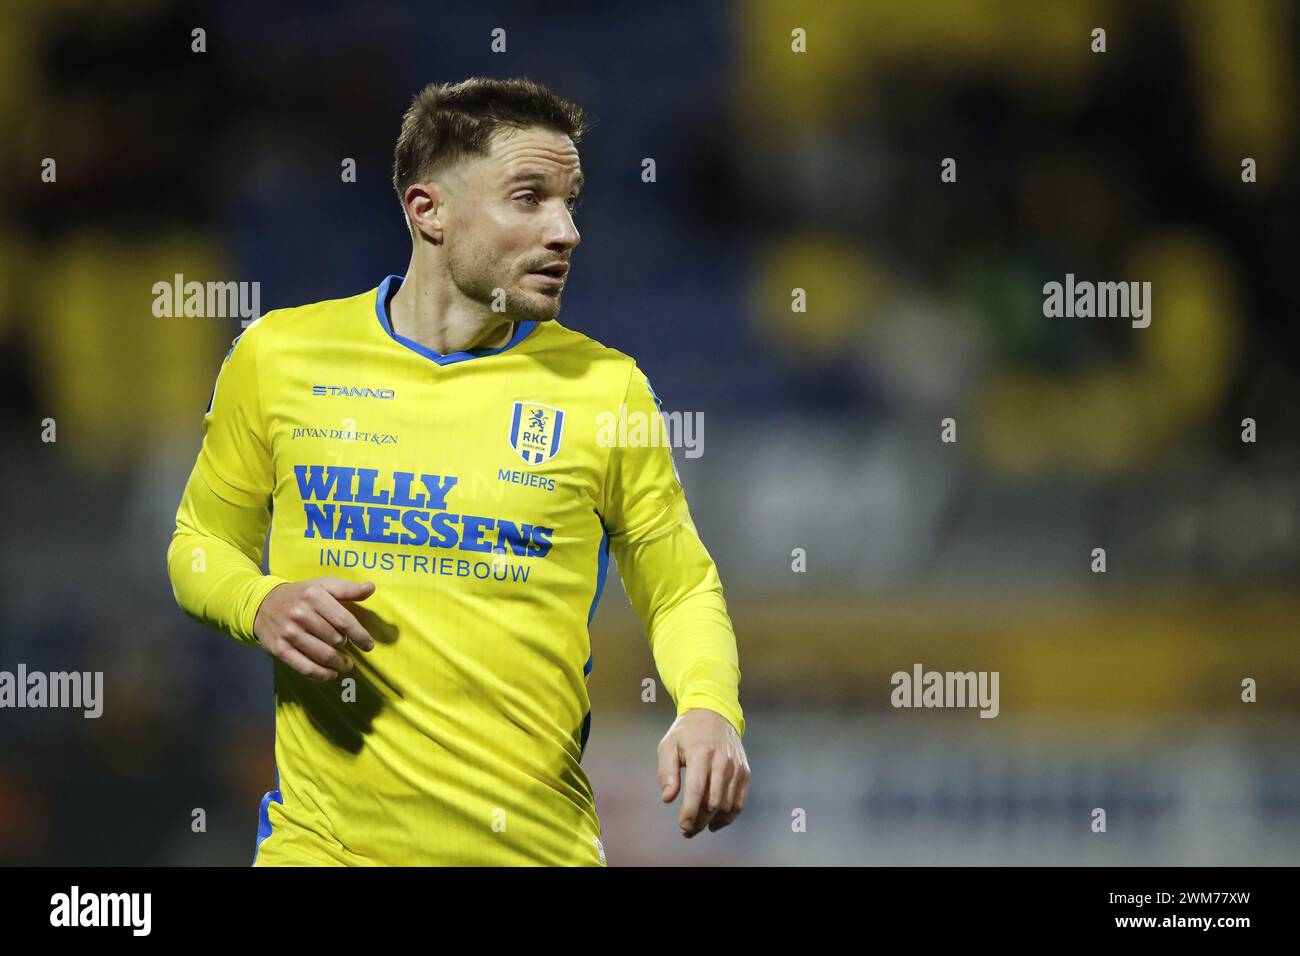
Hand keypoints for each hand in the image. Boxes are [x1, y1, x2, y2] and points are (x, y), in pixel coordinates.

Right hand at [253, 576, 375, 680]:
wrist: (262, 604)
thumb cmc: (300, 595)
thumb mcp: (322, 585)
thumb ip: (347, 589)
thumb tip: (371, 588)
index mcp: (314, 596)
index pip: (344, 620)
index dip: (360, 635)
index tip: (368, 645)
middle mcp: (300, 614)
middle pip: (335, 639)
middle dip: (346, 647)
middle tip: (348, 649)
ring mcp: (289, 633)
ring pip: (323, 655)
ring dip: (338, 664)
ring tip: (345, 664)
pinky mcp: (280, 649)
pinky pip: (306, 668)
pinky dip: (322, 675)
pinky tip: (331, 674)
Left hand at [658, 708, 749, 836]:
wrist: (714, 714)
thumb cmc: (686, 733)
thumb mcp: (668, 746)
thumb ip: (666, 772)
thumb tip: (668, 799)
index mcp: (701, 753)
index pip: (696, 790)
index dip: (689, 813)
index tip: (682, 827)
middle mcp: (722, 760)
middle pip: (713, 801)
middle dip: (699, 821)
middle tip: (687, 831)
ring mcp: (736, 767)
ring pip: (727, 804)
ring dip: (713, 821)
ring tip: (699, 827)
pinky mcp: (744, 772)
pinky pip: (739, 801)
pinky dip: (729, 816)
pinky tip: (716, 823)